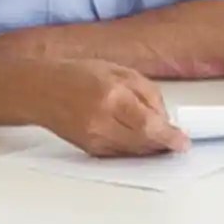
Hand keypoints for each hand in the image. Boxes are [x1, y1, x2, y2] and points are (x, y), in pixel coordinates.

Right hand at [42, 59, 190, 156]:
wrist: (40, 91)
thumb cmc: (78, 75)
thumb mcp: (118, 70)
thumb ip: (146, 92)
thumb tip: (164, 117)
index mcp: (111, 95)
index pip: (148, 124)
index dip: (169, 136)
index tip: (183, 141)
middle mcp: (102, 121)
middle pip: (143, 142)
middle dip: (164, 144)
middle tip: (177, 142)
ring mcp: (94, 139)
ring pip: (133, 152)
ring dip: (151, 148)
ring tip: (161, 139)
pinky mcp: (89, 150)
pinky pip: (120, 154)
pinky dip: (134, 149)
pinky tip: (141, 140)